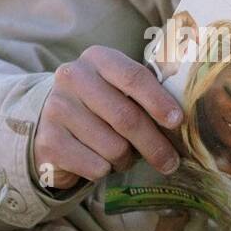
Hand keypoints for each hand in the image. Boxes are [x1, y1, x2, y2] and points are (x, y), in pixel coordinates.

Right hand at [33, 46, 182, 189]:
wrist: (51, 125)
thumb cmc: (101, 107)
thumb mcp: (121, 90)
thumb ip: (148, 95)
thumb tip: (182, 121)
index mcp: (98, 58)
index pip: (134, 77)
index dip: (159, 101)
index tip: (177, 122)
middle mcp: (73, 77)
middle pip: (126, 117)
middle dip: (154, 145)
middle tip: (170, 163)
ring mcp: (57, 108)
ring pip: (113, 147)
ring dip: (126, 160)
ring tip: (120, 155)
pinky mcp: (48, 141)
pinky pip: (95, 166)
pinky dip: (104, 171)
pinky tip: (97, 161)